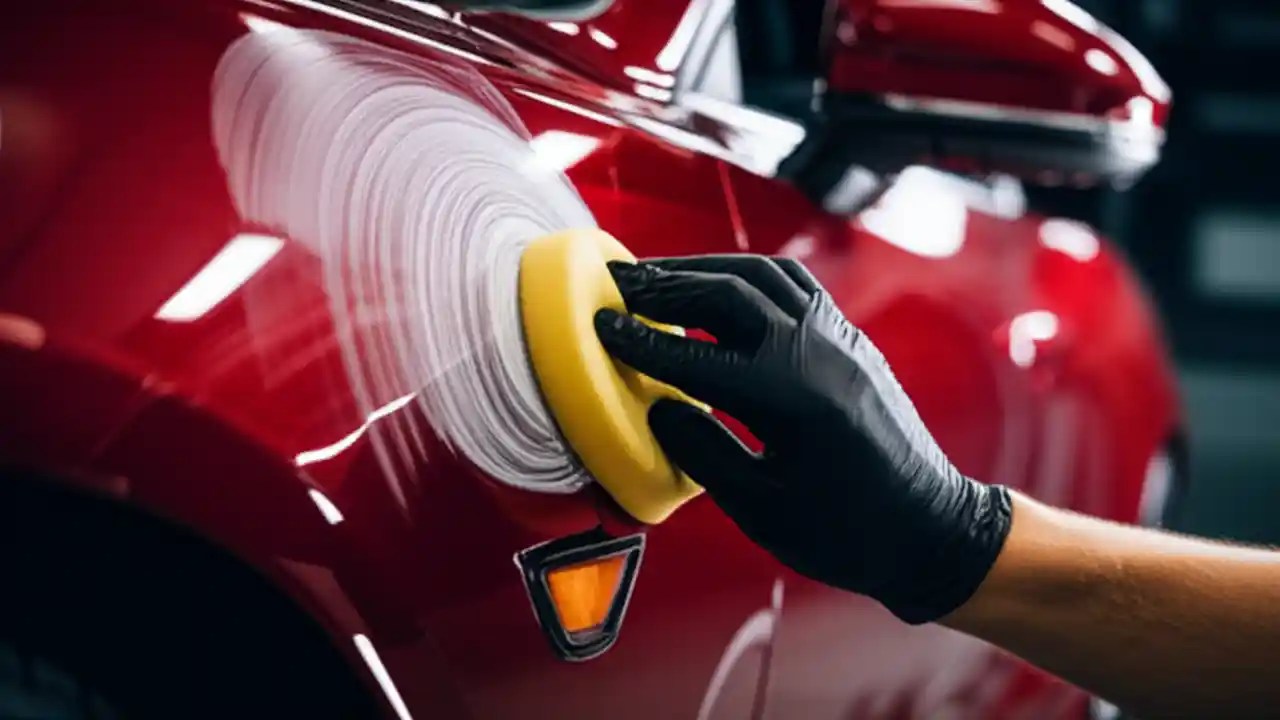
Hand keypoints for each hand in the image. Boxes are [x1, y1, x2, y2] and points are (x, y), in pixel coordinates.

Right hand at [594, 255, 1011, 623]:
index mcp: (795, 399)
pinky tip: (721, 285)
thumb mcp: (763, 508)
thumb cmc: (849, 533)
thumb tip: (658, 407)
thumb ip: (704, 453)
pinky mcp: (850, 341)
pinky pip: (795, 288)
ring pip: (765, 276)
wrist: (931, 529)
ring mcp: (841, 339)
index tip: (600, 326)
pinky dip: (749, 277)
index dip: (643, 341)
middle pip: (731, 293)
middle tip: (618, 281)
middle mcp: (821, 352)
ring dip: (707, 269)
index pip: (699, 356)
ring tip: (659, 275)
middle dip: (668, 285)